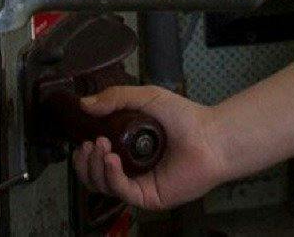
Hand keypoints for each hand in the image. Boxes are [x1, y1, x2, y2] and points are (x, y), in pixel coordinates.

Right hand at [69, 85, 233, 209]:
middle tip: (90, 144)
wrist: (210, 135)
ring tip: (101, 148)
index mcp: (129, 149)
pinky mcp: (148, 196)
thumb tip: (84, 104)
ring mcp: (140, 184)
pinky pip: (121, 192)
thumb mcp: (146, 97)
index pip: (97, 158)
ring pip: (104, 186)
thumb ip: (116, 98)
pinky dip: (111, 177)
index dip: (85, 152)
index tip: (82, 137)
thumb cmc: (185, 117)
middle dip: (85, 162)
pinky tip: (111, 160)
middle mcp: (132, 168)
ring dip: (95, 168)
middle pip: (95, 176)